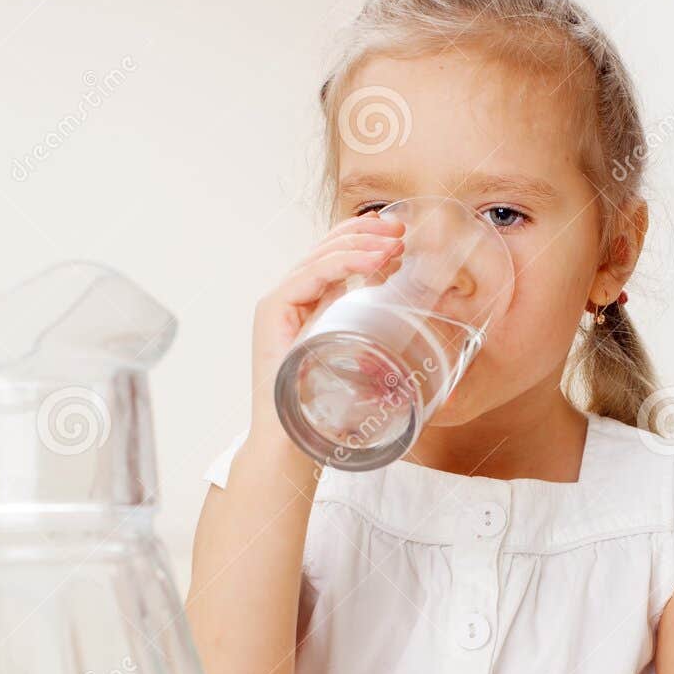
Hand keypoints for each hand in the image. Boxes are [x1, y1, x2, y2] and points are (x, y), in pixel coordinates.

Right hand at [250, 214, 404, 426]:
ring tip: (395, 244)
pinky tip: (373, 260)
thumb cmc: (322, 409)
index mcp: (306, 306)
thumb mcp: (353, 359)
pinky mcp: (272, 312)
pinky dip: (344, 262)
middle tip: (401, 231)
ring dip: (361, 244)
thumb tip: (399, 312)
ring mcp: (278, 304)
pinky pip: (310, 275)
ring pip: (320, 255)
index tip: (398, 238)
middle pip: (326, 248)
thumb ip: (362, 330)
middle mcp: (289, 299)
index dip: (363, 240)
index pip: (332, 257)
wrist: (290, 442)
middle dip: (366, 233)